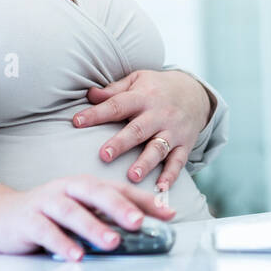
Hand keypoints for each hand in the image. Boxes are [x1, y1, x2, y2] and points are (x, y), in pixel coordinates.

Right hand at [0, 174, 174, 260]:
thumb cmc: (48, 215)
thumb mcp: (79, 211)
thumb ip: (105, 217)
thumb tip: (145, 229)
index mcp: (84, 186)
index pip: (118, 189)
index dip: (143, 200)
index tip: (169, 214)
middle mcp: (67, 189)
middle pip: (95, 192)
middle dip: (119, 206)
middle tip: (139, 222)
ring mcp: (46, 203)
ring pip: (71, 211)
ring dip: (93, 226)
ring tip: (112, 242)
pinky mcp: (27, 220)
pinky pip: (46, 231)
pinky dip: (62, 243)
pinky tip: (76, 256)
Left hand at [72, 69, 213, 191]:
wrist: (194, 93)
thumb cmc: (157, 88)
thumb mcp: (137, 81)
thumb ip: (114, 90)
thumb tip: (89, 94)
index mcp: (142, 97)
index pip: (116, 105)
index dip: (96, 113)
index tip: (76, 122)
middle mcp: (158, 114)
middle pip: (137, 130)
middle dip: (121, 143)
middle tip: (103, 155)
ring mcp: (173, 131)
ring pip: (158, 148)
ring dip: (145, 163)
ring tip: (132, 176)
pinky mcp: (185, 145)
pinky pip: (178, 162)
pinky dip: (170, 176)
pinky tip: (160, 189)